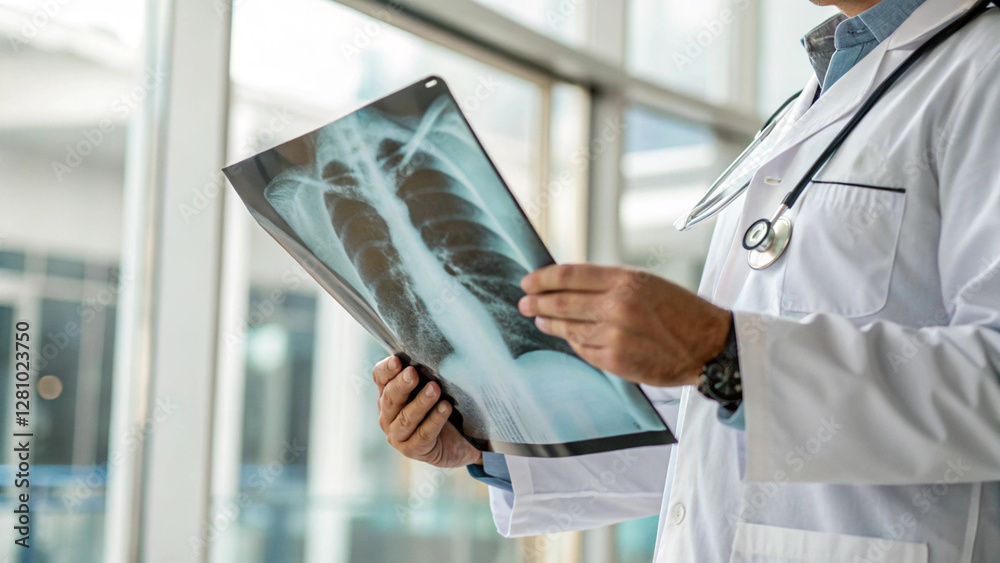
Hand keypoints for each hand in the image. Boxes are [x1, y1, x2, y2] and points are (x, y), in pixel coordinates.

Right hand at [373, 356, 482, 467]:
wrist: (456, 441)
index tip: (397, 360)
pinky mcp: (413, 450)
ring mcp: (398, 435)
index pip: (380, 378)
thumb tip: (432, 353)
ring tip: (435, 389)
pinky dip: (434, 420)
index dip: (386, 370)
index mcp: (388, 394)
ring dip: (420, 403)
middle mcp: (387, 415)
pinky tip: (445, 408)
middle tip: (414, 373)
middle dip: (401, 385)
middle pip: (390, 398)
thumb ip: (425, 373)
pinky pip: (423, 434)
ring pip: (405, 418)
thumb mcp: (431, 388)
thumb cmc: (439, 408)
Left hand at [518, 264, 730, 386]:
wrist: (708, 345)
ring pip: (568, 328)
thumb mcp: (646, 283)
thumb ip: (609, 283)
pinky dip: (573, 342)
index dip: (543, 278)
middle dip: (537, 302)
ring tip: (539, 319)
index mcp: (625, 281)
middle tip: (524, 302)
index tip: (528, 281)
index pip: (570, 275)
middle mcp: (617, 307)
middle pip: (561, 302)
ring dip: (549, 323)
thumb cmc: (679, 311)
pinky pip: (583, 349)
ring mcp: (614, 336)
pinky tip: (568, 337)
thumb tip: (569, 283)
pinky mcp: (615, 361)